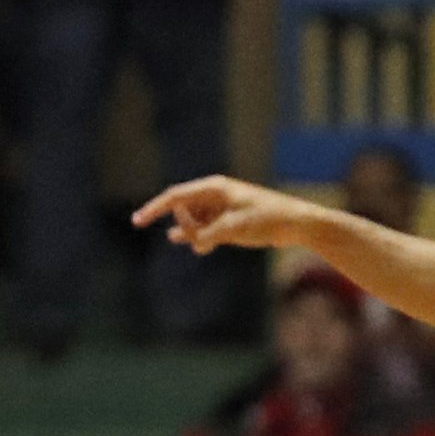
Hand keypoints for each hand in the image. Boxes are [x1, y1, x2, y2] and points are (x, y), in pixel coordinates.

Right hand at [136, 175, 337, 256]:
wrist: (298, 224)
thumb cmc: (268, 219)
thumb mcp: (234, 227)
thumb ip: (206, 232)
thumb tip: (184, 238)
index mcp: (214, 188)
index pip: (175, 197)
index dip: (153, 209)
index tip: (136, 222)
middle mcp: (214, 196)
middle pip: (183, 210)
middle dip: (184, 226)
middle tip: (206, 240)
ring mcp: (221, 209)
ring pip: (195, 222)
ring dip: (193, 234)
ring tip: (195, 244)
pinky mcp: (229, 222)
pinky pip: (207, 229)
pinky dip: (202, 238)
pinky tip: (197, 247)